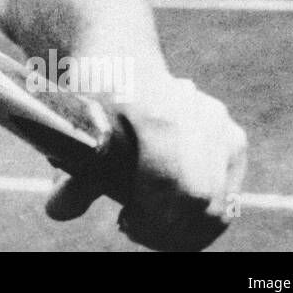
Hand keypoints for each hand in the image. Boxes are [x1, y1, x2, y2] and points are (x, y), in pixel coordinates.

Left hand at [46, 77, 247, 250]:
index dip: (156, 221)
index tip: (126, 223)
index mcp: (159, 116)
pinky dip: (200, 218)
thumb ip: (71, 181)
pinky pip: (226, 197)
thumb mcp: (76, 137)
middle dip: (168, 230)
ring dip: (186, 229)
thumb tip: (58, 210)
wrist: (121, 62)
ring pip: (219, 205)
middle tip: (136, 229)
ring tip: (150, 222)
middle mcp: (199, 117)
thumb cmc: (94, 103)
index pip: (180, 188)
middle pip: (201, 201)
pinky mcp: (234, 140)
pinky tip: (168, 212)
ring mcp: (221, 127)